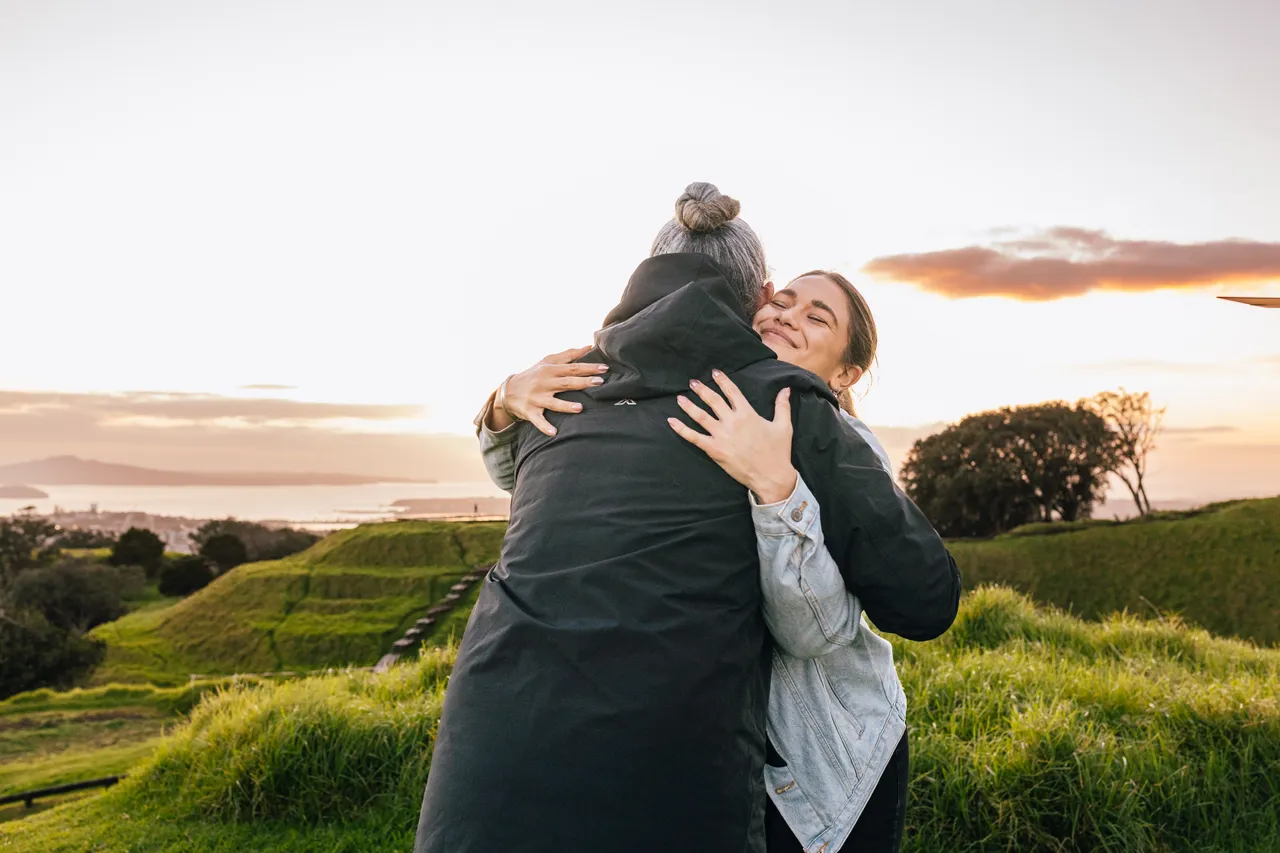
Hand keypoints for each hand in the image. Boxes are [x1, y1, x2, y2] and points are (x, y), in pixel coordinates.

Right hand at [486, 346, 608, 435]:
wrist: (508, 391)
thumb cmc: (533, 374)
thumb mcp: (547, 362)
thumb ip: (568, 355)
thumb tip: (589, 346)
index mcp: (549, 370)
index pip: (572, 367)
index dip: (589, 367)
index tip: (604, 368)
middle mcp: (544, 383)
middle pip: (566, 383)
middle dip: (583, 382)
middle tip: (601, 382)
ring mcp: (537, 398)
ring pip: (553, 402)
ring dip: (566, 406)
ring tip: (580, 408)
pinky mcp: (530, 411)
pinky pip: (538, 420)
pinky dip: (545, 426)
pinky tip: (554, 432)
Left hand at [667, 369, 797, 503]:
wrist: (771, 476)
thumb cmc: (778, 452)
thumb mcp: (783, 426)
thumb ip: (782, 405)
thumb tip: (785, 389)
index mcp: (747, 414)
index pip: (732, 392)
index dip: (722, 381)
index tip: (714, 373)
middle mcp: (732, 421)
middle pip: (713, 401)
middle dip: (701, 390)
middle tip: (692, 382)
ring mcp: (722, 436)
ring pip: (700, 416)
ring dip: (689, 406)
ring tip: (679, 398)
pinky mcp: (714, 450)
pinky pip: (694, 437)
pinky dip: (681, 429)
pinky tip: (671, 421)